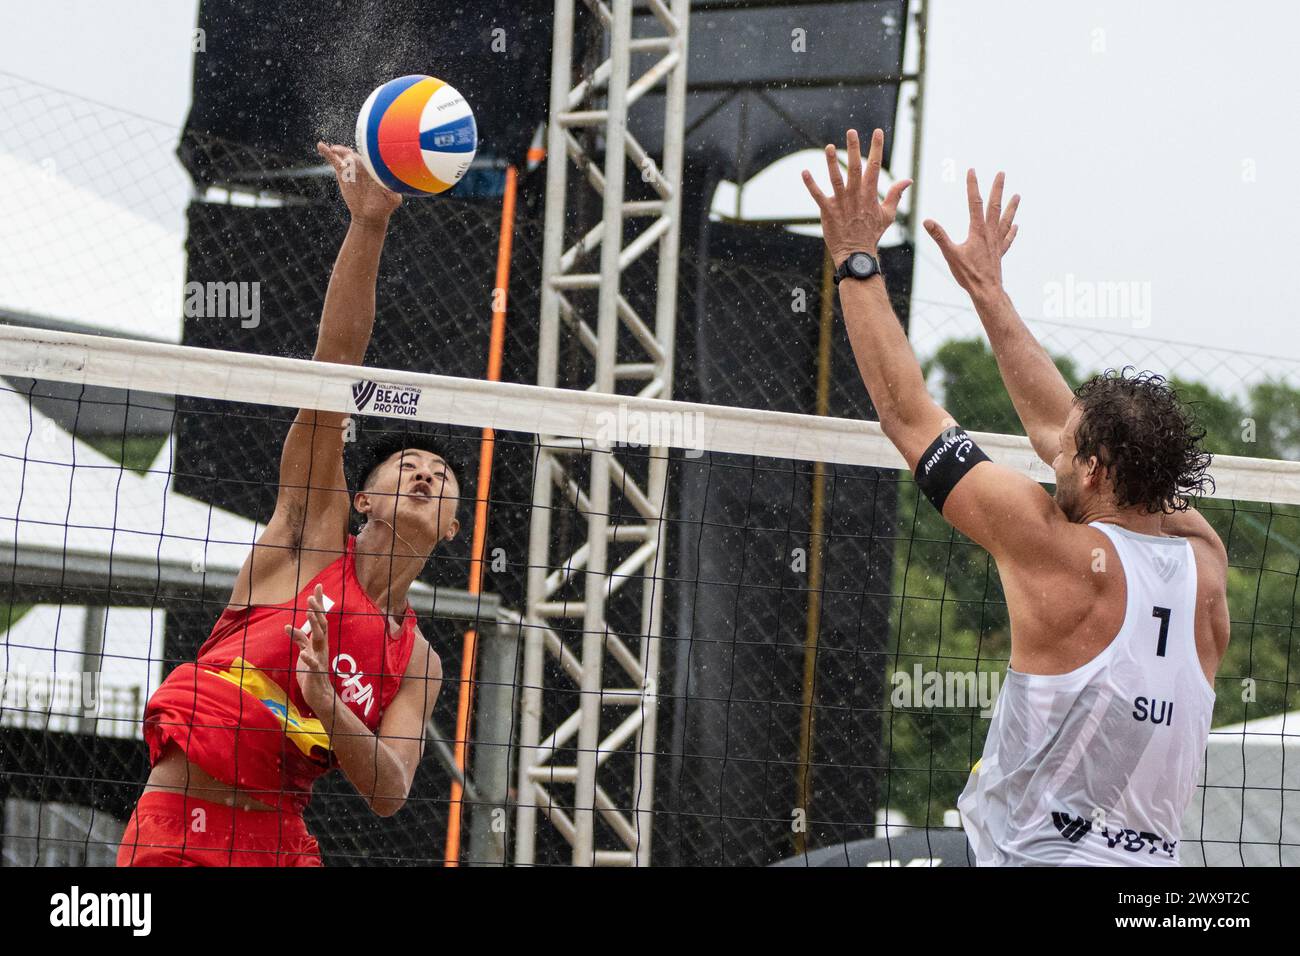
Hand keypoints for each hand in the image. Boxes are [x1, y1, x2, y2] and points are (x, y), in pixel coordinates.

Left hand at [287, 584, 333, 710]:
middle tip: (311, 597)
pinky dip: (308, 658)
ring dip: (315, 626)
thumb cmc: (311, 673)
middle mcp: (321, 647)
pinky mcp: (314, 672)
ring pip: (319, 639)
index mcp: (319, 642)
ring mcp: (319, 658)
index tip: (318, 587)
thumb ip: (299, 639)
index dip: (318, 603)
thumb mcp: (304, 652)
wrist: (319, 695)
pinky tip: (303, 653)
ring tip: (309, 614)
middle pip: (321, 625)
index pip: (320, 619)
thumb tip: (288, 626)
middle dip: (316, 611)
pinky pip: (312, 664)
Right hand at [316, 141, 400, 226]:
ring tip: (334, 149)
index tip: (367, 148)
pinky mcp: (343, 174)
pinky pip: (335, 162)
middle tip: (350, 154)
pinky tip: (321, 146)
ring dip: (340, 150)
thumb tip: (390, 184)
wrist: (370, 216)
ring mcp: (353, 169)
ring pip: (346, 155)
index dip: (369, 151)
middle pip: (358, 154)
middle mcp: (365, 166)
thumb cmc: (384, 206)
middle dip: (354, 152)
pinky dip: (328, 154)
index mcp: (377, 169)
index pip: (373, 156)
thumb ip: (392, 190)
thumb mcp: (392, 199)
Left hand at [802, 128, 911, 266]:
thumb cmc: (872, 233)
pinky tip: (804, 172)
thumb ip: (896, 195)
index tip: (878, 132)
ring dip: (831, 162)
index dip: (876, 148)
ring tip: (828, 147)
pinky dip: (810, 184)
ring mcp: (840, 202)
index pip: (874, 166)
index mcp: (870, 193)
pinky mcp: (827, 210)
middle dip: (853, 148)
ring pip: (835, 178)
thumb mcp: (888, 214)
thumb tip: (908, 180)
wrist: (856, 253)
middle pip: (854, 167)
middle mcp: (855, 195)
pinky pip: (817, 195)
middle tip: (851, 131)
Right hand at [923, 170, 1018, 294]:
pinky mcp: (999, 253)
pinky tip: (1015, 226)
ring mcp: (997, 243)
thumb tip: (927, 221)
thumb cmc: (968, 274)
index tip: (972, 170)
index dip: (973, 185)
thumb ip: (939, 236)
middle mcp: (990, 233)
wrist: (986, 290)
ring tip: (1017, 195)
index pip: (975, 203)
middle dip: (997, 188)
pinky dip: (1012, 231)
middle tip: (1002, 173)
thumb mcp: (950, 254)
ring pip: (1005, 220)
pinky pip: (1007, 239)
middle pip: (994, 206)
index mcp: (978, 230)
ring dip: (1011, 207)